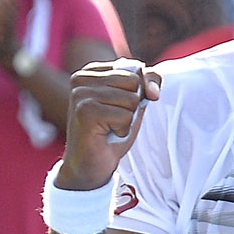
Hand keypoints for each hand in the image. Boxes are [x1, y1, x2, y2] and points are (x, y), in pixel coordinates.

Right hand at [56, 59, 160, 190]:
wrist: (91, 165)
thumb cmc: (112, 132)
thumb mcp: (134, 101)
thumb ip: (147, 82)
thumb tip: (153, 91)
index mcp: (91, 70)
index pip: (136, 68)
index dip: (140, 91)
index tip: (121, 108)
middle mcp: (81, 77)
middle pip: (134, 82)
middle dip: (132, 106)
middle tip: (113, 120)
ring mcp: (81, 94)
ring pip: (131, 100)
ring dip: (126, 120)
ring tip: (109, 127)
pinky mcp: (84, 111)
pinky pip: (125, 116)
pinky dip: (122, 130)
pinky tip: (106, 134)